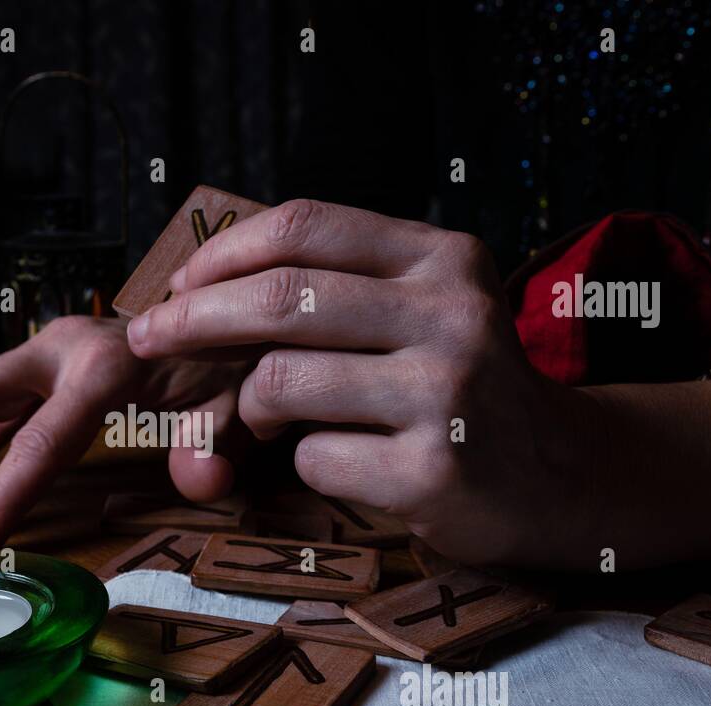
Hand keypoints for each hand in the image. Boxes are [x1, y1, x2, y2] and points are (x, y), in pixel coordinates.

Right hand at [0, 315, 246, 549]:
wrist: (222, 312)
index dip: (1, 493)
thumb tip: (198, 482)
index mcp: (106, 365)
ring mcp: (47, 350)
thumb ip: (217, 442)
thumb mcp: (237, 405)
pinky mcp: (43, 361)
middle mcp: (61, 347)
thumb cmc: (228, 363)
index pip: (39, 439)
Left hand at [125, 199, 596, 567]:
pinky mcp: (433, 470)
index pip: (305, 226)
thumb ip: (333, 293)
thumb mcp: (421, 312)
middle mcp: (452, 312)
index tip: (178, 284)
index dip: (223, 254)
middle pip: (280, 298)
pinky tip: (343, 463)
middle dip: (191, 320)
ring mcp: (446, 392)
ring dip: (249, 407)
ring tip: (266, 420)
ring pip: (282, 382)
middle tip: (148, 340)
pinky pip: (314, 459)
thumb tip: (195, 298)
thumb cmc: (462, 387)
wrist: (562, 474)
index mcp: (442, 258)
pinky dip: (303, 464)